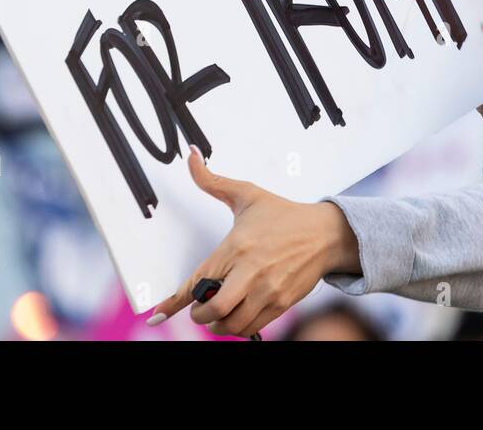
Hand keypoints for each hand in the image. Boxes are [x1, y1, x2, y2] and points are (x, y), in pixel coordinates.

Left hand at [146, 146, 360, 338]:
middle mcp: (251, 271)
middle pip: (214, 310)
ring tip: (218, 314)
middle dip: (199, 315)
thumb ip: (212, 181)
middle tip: (198, 310)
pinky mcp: (282, 303)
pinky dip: (239, 326)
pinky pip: (253, 327)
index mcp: (236, 245)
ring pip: (233, 324)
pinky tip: (237, 314)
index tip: (156, 315)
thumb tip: (190, 155)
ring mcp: (268, 290)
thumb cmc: (284, 215)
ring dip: (219, 325)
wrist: (326, 233)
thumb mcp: (247, 195)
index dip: (173, 303)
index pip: (198, 280)